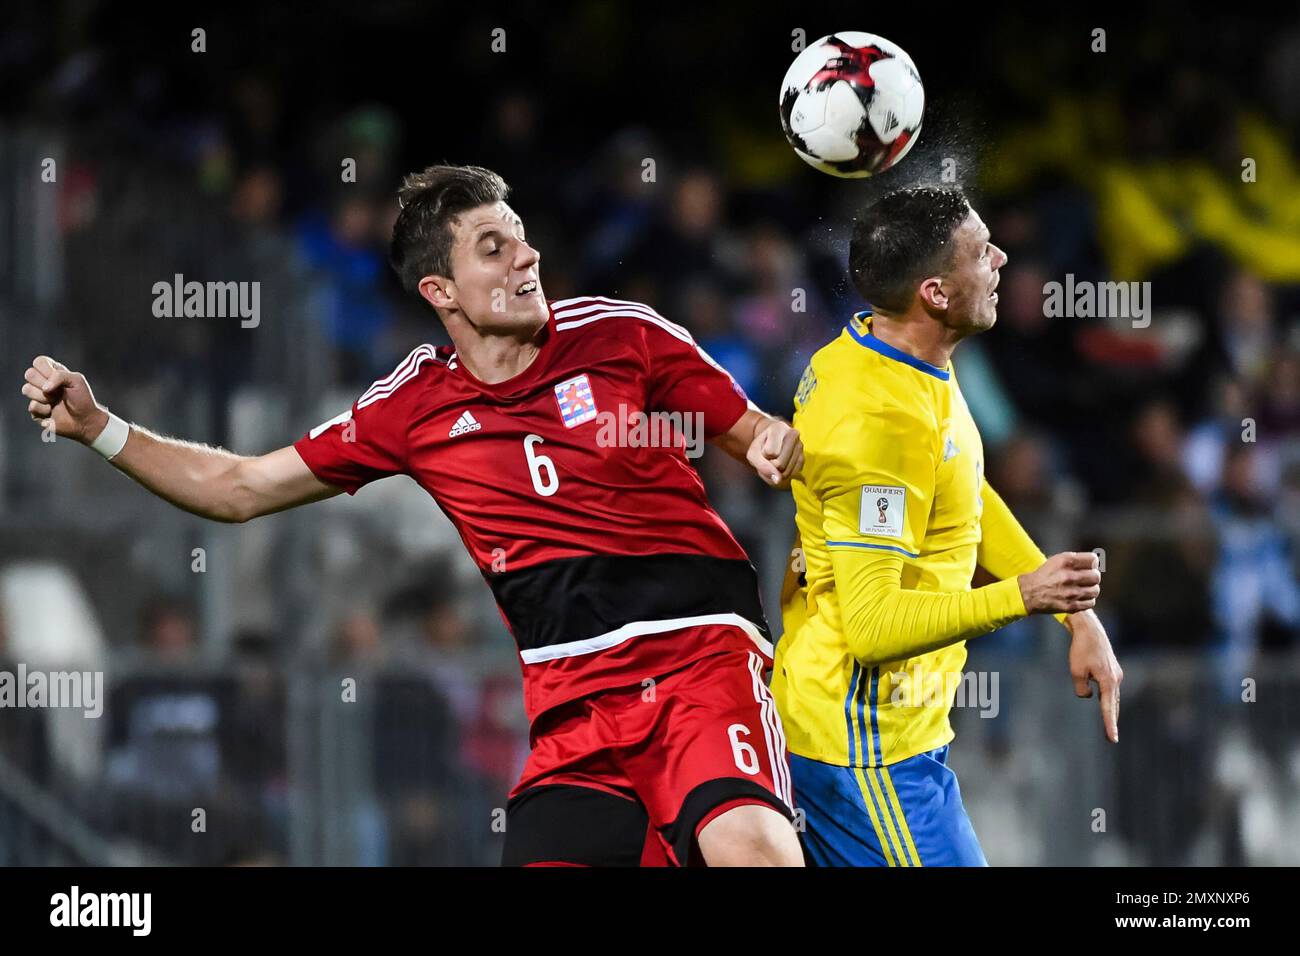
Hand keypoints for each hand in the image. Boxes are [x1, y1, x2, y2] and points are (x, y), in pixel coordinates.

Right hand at [21, 356, 109, 443]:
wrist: (85, 420)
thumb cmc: (83, 399)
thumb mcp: (77, 380)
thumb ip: (60, 375)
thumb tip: (44, 388)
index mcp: (53, 372)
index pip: (39, 362)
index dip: (46, 369)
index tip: (59, 378)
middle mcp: (43, 383)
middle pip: (29, 374)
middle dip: (44, 383)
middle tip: (57, 392)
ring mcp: (38, 396)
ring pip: (26, 389)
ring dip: (44, 397)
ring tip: (55, 402)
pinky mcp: (36, 411)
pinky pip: (32, 407)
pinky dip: (45, 410)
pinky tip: (53, 412)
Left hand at [747, 419, 802, 487]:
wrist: (771, 441)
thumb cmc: (761, 446)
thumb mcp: (753, 453)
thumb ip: (761, 465)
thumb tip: (778, 480)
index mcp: (779, 428)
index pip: (770, 452)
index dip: (763, 455)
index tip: (763, 448)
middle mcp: (793, 434)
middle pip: (779, 464)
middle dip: (770, 465)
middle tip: (768, 457)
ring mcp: (800, 446)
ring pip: (787, 471)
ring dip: (776, 472)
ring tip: (774, 461)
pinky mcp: (803, 457)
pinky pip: (793, 474)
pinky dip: (784, 474)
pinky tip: (781, 465)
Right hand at [1018, 551, 1100, 613]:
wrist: (1028, 593)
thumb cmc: (1044, 575)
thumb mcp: (1056, 560)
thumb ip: (1075, 560)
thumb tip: (1094, 562)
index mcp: (1065, 562)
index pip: (1093, 560)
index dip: (1092, 563)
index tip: (1088, 567)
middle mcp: (1069, 576)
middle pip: (1096, 576)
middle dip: (1092, 577)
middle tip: (1086, 579)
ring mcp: (1071, 593)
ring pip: (1095, 590)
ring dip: (1091, 589)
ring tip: (1083, 589)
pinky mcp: (1071, 606)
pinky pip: (1091, 603)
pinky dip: (1087, 601)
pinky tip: (1079, 598)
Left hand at [1066, 610, 1122, 742]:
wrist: (1089, 630)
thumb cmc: (1081, 650)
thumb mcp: (1076, 672)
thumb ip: (1082, 689)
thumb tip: (1088, 696)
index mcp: (1109, 682)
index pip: (1108, 709)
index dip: (1109, 725)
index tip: (1113, 739)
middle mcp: (1116, 679)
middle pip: (1114, 705)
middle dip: (1112, 721)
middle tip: (1111, 738)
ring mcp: (1116, 674)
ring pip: (1113, 697)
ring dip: (1110, 710)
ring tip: (1110, 725)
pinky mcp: (1113, 670)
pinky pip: (1110, 688)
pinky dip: (1108, 698)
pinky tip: (1106, 703)